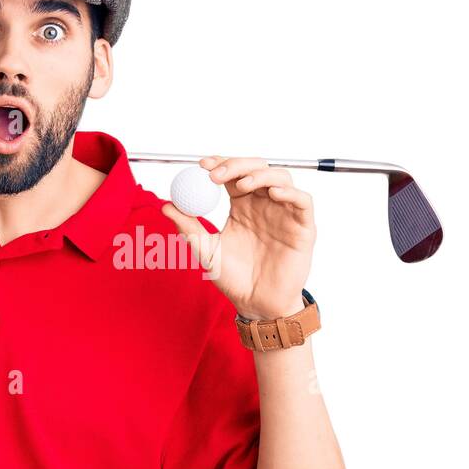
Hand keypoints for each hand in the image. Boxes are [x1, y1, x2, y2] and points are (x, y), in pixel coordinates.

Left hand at [161, 156, 315, 319]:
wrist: (256, 305)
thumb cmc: (234, 279)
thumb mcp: (206, 251)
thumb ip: (188, 228)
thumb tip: (166, 206)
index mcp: (242, 206)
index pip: (233, 174)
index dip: (219, 164)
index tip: (201, 165)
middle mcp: (264, 204)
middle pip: (256, 168)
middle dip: (236, 165)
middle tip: (216, 175)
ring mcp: (284, 213)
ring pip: (280, 177)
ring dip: (261, 174)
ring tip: (241, 186)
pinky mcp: (303, 227)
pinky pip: (303, 201)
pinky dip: (290, 192)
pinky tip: (273, 193)